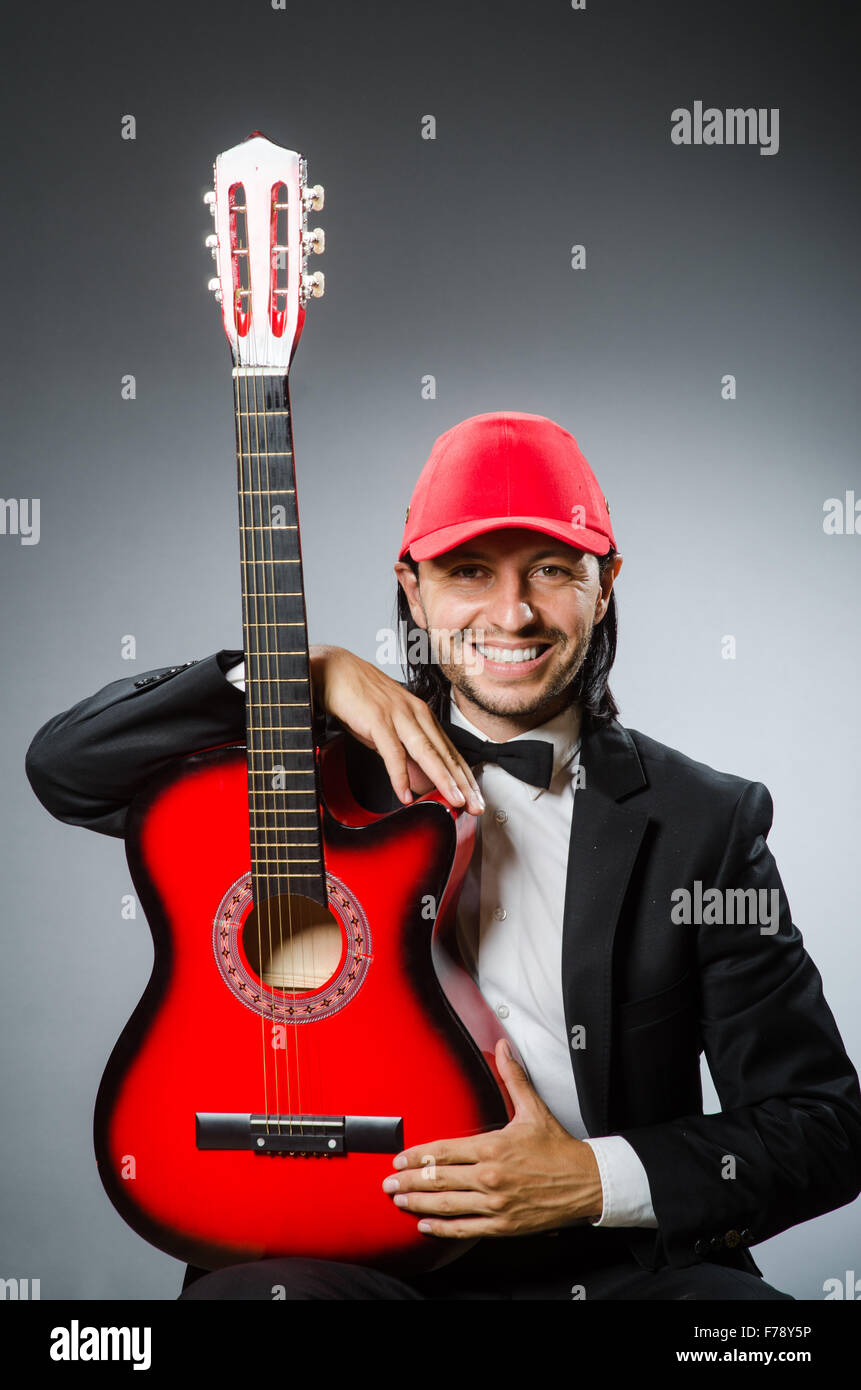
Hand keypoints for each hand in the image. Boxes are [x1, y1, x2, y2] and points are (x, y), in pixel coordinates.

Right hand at [309, 645, 484, 814]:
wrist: (336, 672)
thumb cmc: (360, 699)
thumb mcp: (388, 731)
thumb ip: (405, 755)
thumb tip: (418, 782)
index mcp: (422, 715)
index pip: (450, 752)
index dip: (465, 778)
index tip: (476, 798)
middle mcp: (416, 714)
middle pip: (445, 754)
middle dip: (464, 783)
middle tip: (476, 806)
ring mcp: (399, 716)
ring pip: (427, 752)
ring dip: (443, 779)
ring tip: (455, 801)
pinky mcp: (378, 720)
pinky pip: (393, 753)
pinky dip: (400, 776)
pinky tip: (405, 795)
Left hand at [381, 1040, 603, 1236]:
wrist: (587, 1182)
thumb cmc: (559, 1148)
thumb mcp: (533, 1109)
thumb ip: (512, 1077)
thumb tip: (503, 1046)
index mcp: (493, 1147)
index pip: (444, 1151)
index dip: (417, 1155)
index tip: (400, 1158)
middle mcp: (491, 1176)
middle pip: (438, 1179)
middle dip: (408, 1181)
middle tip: (388, 1183)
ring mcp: (496, 1204)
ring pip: (447, 1204)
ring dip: (418, 1203)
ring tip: (399, 1201)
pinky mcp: (503, 1225)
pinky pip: (465, 1228)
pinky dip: (442, 1228)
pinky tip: (426, 1224)